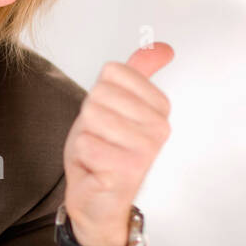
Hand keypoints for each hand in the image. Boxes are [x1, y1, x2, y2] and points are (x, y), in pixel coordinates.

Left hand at [62, 42, 173, 245]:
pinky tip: (97, 168)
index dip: (99, 94)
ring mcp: (146, 149)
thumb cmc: (106, 151)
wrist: (97, 198)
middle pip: (100, 93)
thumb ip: (138, 72)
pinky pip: (86, 144)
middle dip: (90, 116)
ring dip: (86, 136)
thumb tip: (162, 48)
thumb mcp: (116, 104)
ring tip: (100, 152)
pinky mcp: (128, 169)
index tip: (110, 117)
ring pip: (92, 116)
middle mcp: (159, 127)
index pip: (113, 72)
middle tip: (102, 138)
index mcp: (159, 107)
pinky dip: (82, 157)